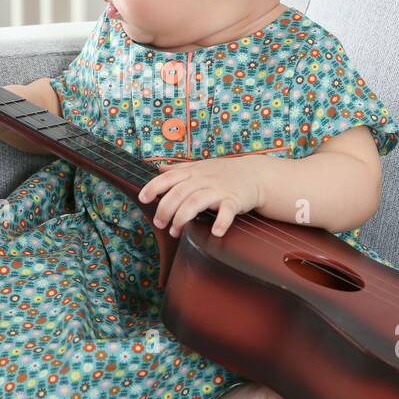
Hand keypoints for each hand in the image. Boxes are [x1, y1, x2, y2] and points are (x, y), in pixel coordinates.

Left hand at [136, 156, 263, 237]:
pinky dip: (221, 222)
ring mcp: (219, 190)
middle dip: (165, 210)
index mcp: (194, 172)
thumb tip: (159, 169)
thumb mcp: (201, 166)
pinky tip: (216, 232)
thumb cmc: (224, 173)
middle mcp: (204, 179)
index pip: (169, 178)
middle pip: (179, 193)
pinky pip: (227, 211)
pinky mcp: (234, 200)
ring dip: (183, 219)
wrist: (255, 174)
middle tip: (160, 224)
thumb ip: (180, 169)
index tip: (143, 198)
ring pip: (196, 202)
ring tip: (175, 232)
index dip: (154, 187)